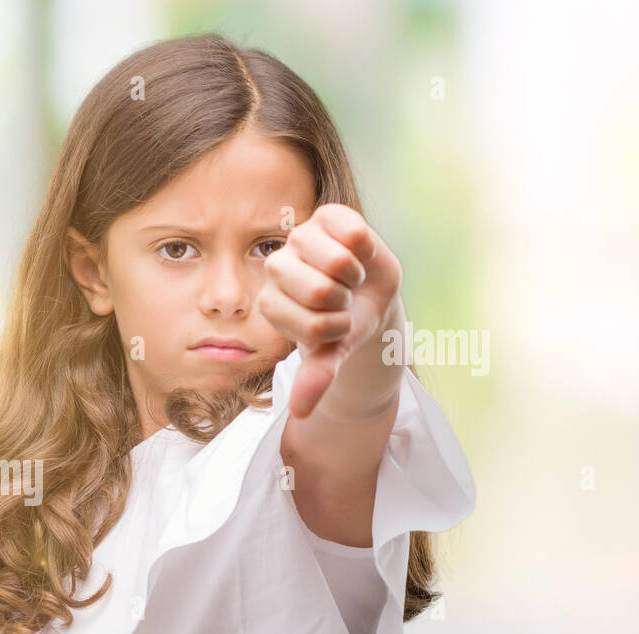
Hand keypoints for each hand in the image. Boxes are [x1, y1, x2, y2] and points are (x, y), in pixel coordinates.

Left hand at [258, 203, 403, 419]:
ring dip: (355, 277)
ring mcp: (299, 238)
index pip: (310, 325)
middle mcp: (276, 267)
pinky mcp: (326, 215)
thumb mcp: (332, 352)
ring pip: (337, 262)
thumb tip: (300, 412)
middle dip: (345, 303)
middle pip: (321, 292)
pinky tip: (358, 253)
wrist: (367, 293)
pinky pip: (354, 232)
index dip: (335, 329)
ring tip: (348, 278)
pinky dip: (366, 249)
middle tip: (342, 300)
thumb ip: (317, 377)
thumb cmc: (343, 324)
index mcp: (270, 303)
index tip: (333, 325)